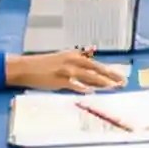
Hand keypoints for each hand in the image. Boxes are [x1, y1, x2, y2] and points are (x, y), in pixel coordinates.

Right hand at [6, 51, 125, 92]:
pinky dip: (83, 88)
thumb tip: (88, 77)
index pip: (95, 64)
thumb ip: (75, 66)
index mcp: (74, 56)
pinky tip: (91, 91)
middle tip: (123, 82)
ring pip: (89, 76)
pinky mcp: (59, 80)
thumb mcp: (62, 60)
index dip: (108, 71)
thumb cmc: (43, 66)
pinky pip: (74, 84)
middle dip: (111, 76)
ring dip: (102, 82)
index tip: (120, 76)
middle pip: (96, 69)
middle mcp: (73, 61)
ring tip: (113, 87)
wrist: (26, 67)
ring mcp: (67, 70)